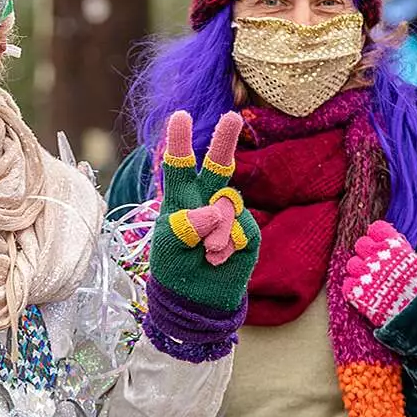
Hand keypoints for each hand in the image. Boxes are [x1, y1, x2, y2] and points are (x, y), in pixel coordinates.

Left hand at [148, 111, 261, 312]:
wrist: (196, 299)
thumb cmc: (174, 266)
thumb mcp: (168, 245)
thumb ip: (185, 224)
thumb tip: (216, 211)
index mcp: (182, 198)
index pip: (180, 166)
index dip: (181, 142)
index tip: (181, 117)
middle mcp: (208, 201)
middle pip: (218, 167)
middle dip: (225, 142)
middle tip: (232, 117)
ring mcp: (230, 216)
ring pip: (227, 206)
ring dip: (214, 232)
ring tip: (205, 253)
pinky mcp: (248, 234)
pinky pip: (241, 229)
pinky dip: (226, 245)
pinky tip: (217, 259)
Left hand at [340, 221, 416, 327]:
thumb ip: (401, 252)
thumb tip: (392, 245)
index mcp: (394, 246)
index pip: (376, 229)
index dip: (378, 238)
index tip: (382, 246)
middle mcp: (377, 256)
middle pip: (361, 244)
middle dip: (367, 254)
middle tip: (376, 266)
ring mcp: (365, 273)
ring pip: (352, 264)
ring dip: (359, 271)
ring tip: (370, 282)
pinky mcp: (356, 292)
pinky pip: (347, 284)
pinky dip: (354, 289)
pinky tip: (365, 295)